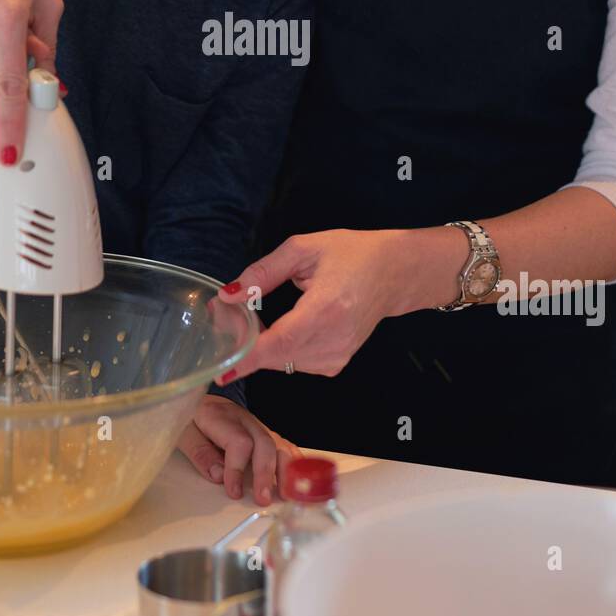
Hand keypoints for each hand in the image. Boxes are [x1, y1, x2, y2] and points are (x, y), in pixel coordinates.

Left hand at [175, 395, 302, 505]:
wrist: (205, 402)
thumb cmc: (193, 421)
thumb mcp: (184, 434)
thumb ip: (200, 453)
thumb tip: (219, 476)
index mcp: (219, 417)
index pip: (238, 442)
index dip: (238, 469)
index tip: (234, 492)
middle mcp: (244, 420)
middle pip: (264, 443)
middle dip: (265, 473)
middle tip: (262, 499)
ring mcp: (259, 426)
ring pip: (279, 445)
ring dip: (284, 471)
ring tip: (285, 495)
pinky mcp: (268, 434)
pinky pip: (285, 446)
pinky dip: (294, 464)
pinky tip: (296, 481)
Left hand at [212, 229, 422, 381]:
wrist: (393, 273)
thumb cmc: (351, 255)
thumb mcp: (303, 249)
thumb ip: (263, 272)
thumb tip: (228, 295)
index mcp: (327, 306)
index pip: (282, 341)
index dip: (249, 356)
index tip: (222, 366)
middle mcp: (335, 337)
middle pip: (278, 356)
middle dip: (246, 345)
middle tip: (226, 322)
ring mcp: (339, 354)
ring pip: (284, 363)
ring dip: (263, 348)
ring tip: (256, 322)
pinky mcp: (338, 363)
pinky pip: (296, 364)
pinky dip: (281, 352)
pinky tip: (282, 330)